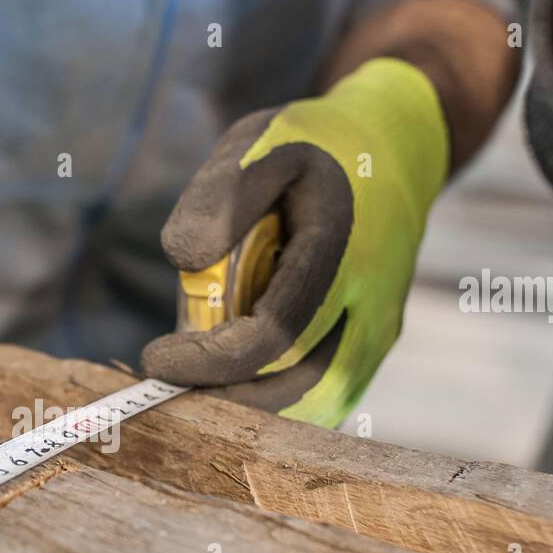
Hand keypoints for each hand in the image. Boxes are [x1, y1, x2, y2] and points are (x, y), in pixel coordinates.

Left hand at [142, 58, 448, 427]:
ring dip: (252, 410)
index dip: (210, 360)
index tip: (157, 360)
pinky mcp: (373, 348)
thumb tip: (183, 258)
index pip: (274, 333)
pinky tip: (234, 386)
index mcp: (341, 249)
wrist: (395, 152)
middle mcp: (372, 302)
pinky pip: (327, 399)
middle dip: (227, 397)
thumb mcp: (262, 142)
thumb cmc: (316, 147)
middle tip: (171, 385)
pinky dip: (277, 405)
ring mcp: (380, 331)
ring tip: (199, 386)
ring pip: (317, 405)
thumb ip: (221, 194)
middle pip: (299, 386)